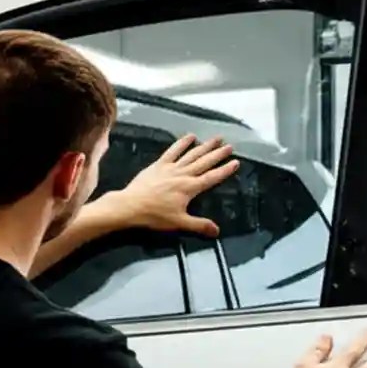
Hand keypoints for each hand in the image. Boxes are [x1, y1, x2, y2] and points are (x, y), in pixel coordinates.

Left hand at [95, 134, 238, 235]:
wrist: (131, 205)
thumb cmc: (155, 215)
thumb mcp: (179, 223)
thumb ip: (199, 225)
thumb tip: (217, 231)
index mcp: (190, 188)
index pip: (212, 177)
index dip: (225, 170)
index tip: (235, 162)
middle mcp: (183, 174)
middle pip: (204, 162)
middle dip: (218, 154)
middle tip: (229, 146)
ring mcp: (171, 167)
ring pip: (192, 154)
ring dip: (205, 146)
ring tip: (216, 138)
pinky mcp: (159, 164)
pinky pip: (173, 151)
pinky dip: (182, 143)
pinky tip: (190, 136)